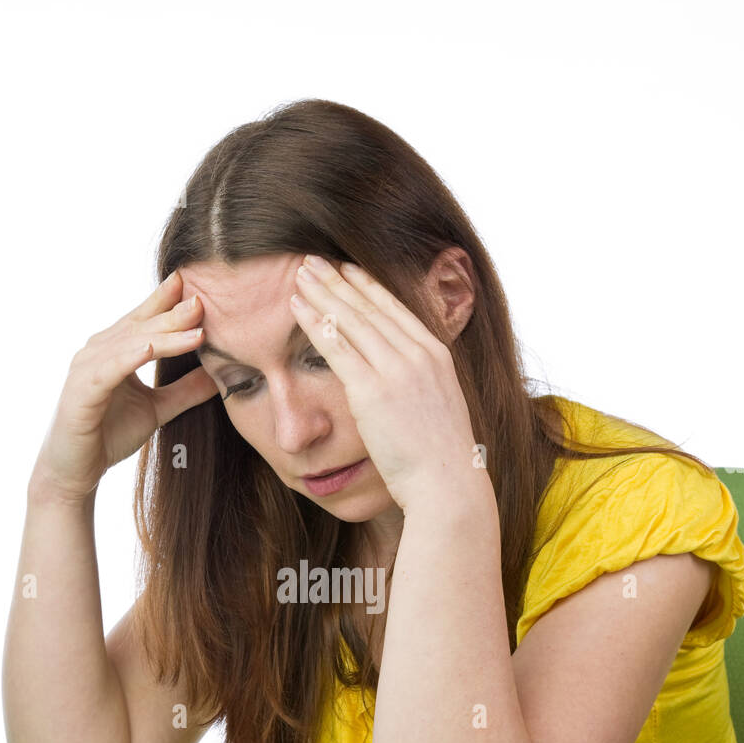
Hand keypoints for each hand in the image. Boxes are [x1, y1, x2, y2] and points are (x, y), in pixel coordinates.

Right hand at [33, 272, 219, 502]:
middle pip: (142, 326)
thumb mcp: (158, 409)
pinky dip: (129, 357)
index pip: (146, 319)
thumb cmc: (110, 434)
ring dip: (163, 335)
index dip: (169, 301)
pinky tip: (150, 349)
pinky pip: (108, 369)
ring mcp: (88, 368)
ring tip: (195, 328)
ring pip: (130, 344)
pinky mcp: (82, 391)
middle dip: (173, 313)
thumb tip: (220, 376)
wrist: (75, 470)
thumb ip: (185, 391)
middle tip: (204, 300)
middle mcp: (99, 351)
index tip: (200, 285)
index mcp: (116, 349)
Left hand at [289, 256, 477, 509]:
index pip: (395, 308)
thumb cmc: (441, 459)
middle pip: (369, 306)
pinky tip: (296, 306)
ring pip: (350, 318)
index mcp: (435, 354)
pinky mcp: (372, 390)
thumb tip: (406, 387)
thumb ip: (422, 385)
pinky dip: (314, 322)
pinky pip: (336, 346)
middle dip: (338, 279)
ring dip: (322, 292)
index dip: (366, 285)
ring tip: (298, 273)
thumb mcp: (439, 408)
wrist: (447, 482)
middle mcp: (417, 353)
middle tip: (312, 260)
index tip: (346, 269)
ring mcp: (395, 369)